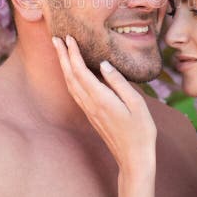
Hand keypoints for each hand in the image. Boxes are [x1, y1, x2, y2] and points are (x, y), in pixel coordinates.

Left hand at [52, 35, 156, 175]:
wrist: (134, 158)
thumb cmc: (141, 131)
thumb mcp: (137, 103)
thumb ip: (119, 82)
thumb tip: (103, 64)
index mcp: (101, 99)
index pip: (81, 71)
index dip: (73, 54)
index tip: (69, 38)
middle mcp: (90, 104)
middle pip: (71, 76)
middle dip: (62, 56)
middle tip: (56, 38)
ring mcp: (89, 111)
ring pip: (70, 84)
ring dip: (64, 66)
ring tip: (60, 51)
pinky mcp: (91, 115)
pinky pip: (75, 92)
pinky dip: (70, 77)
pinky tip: (72, 72)